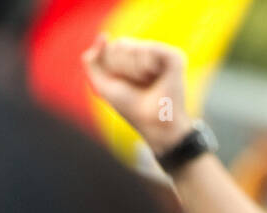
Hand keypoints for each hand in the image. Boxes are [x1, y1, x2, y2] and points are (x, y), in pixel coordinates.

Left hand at [82, 34, 192, 156]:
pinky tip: (156, 77)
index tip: (123, 84)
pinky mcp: (175, 57)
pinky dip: (147, 67)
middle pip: (121, 44)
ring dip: (134, 71)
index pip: (112, 47)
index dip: (111, 66)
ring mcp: (162, 54)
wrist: (152, 123)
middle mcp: (148, 53)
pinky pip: (151, 49)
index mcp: (133, 58)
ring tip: (147, 83)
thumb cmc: (130, 107)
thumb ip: (92, 62)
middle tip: (136, 85)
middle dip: (121, 68)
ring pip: (135, 48)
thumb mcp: (103, 85)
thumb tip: (103, 36)